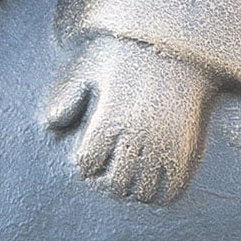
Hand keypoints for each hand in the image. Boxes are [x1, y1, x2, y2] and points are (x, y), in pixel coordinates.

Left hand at [43, 37, 216, 204]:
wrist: (180, 46)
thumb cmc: (130, 54)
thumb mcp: (93, 65)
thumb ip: (70, 93)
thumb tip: (53, 122)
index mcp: (110, 119)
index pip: (87, 163)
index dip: (86, 165)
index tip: (91, 160)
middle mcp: (136, 136)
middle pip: (115, 183)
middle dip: (108, 183)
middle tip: (110, 174)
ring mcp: (164, 144)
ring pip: (143, 191)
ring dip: (134, 191)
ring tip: (132, 179)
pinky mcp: (187, 148)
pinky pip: (174, 188)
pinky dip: (162, 194)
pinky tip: (156, 182)